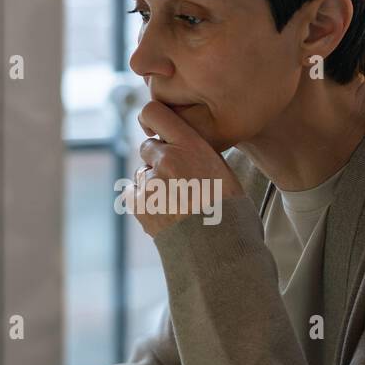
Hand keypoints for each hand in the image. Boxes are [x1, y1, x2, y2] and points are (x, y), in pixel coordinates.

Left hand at [126, 100, 245, 237]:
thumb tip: (183, 150)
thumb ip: (199, 155)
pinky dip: (143, 202)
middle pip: (148, 147)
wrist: (221, 251)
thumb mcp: (224, 172)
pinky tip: (164, 214)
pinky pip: (133, 193)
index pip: (155, 113)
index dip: (153, 121)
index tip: (158, 131)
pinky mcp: (139, 204)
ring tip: (175, 205)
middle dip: (158, 160)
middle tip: (177, 181)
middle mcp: (168, 158)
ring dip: (153, 184)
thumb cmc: (231, 213)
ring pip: (142, 174)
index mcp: (192, 145)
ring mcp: (151, 182)